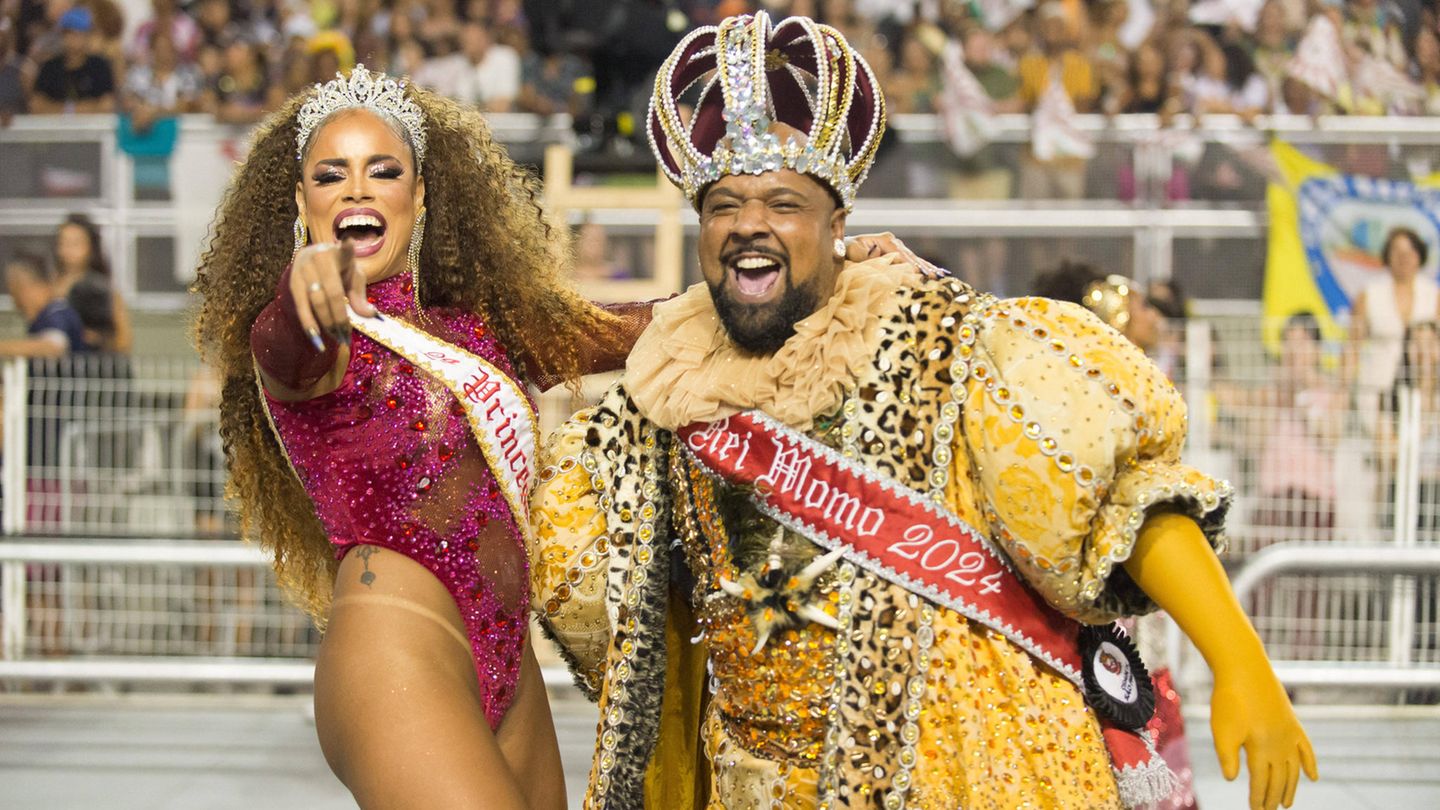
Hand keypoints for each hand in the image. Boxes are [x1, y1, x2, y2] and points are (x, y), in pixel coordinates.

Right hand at [288, 239, 376, 349]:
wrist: (314, 259)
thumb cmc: (339, 269)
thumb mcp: (353, 277)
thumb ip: (360, 296)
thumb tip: (370, 316)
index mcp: (338, 253)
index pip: (344, 251)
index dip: (346, 248)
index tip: (349, 243)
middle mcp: (318, 258)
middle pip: (332, 292)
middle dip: (340, 318)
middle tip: (346, 337)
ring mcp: (303, 269)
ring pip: (316, 301)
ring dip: (327, 324)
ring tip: (337, 339)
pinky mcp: (292, 282)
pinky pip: (301, 307)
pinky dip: (309, 324)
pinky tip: (316, 339)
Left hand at [844, 232, 948, 277]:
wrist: (843, 250)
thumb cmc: (846, 251)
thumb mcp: (851, 250)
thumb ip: (861, 253)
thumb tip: (871, 256)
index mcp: (885, 240)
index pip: (901, 256)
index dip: (909, 265)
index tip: (918, 275)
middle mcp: (894, 243)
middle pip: (911, 257)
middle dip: (923, 267)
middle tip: (934, 277)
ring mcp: (898, 249)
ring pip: (915, 260)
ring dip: (927, 269)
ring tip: (939, 276)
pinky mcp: (899, 257)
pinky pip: (913, 264)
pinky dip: (923, 269)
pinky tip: (936, 274)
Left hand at [1211, 667, 1317, 808]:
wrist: (1245, 668)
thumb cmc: (1229, 699)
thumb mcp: (1223, 729)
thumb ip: (1228, 757)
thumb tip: (1233, 780)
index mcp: (1262, 749)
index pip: (1262, 783)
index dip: (1259, 799)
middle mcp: (1280, 745)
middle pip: (1279, 779)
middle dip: (1274, 798)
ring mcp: (1289, 734)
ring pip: (1293, 769)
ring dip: (1291, 787)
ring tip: (1288, 803)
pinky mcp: (1292, 722)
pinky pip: (1306, 749)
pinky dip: (1310, 764)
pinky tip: (1313, 777)